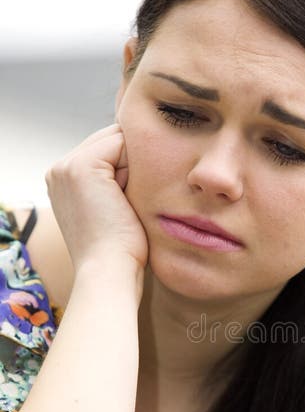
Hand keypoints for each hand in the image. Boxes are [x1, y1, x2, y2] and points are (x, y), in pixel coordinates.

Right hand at [45, 123, 148, 277]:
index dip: (127, 170)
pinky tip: (124, 198)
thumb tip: (139, 155)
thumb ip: (115, 178)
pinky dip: (134, 168)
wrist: (109, 271)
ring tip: (122, 203)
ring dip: (132, 167)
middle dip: (129, 165)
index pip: (106, 149)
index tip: (121, 207)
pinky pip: (122, 143)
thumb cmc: (121, 249)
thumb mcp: (113, 206)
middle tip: (122, 206)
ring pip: (118, 140)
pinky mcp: (81, 166)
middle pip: (111, 140)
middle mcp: (59, 169)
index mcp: (63, 180)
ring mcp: (66, 166)